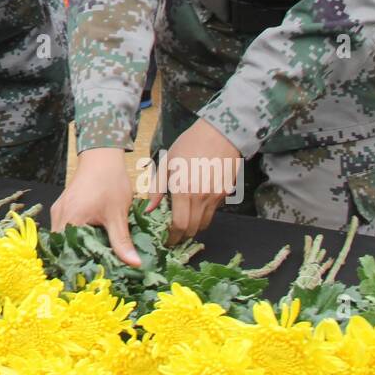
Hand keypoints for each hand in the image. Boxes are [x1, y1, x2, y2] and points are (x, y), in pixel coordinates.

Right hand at [50, 148, 141, 266]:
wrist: (102, 156)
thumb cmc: (110, 182)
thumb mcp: (117, 214)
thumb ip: (122, 241)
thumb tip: (134, 264)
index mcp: (70, 219)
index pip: (67, 253)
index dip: (79, 266)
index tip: (94, 276)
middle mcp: (59, 216)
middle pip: (63, 248)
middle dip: (79, 258)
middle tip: (97, 269)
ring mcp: (58, 211)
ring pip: (63, 239)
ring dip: (77, 247)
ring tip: (95, 257)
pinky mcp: (62, 206)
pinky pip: (65, 229)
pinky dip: (76, 237)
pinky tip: (91, 240)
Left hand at [147, 118, 242, 246]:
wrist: (219, 134)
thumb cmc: (189, 145)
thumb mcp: (167, 163)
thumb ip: (157, 188)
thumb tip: (149, 209)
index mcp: (183, 190)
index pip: (179, 225)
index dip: (172, 237)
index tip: (167, 240)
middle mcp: (201, 197)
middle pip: (193, 229)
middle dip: (182, 235)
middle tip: (174, 234)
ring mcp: (215, 196)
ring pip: (205, 223)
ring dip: (194, 226)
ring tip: (184, 220)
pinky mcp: (225, 193)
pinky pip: (213, 211)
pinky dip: (204, 213)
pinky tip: (196, 203)